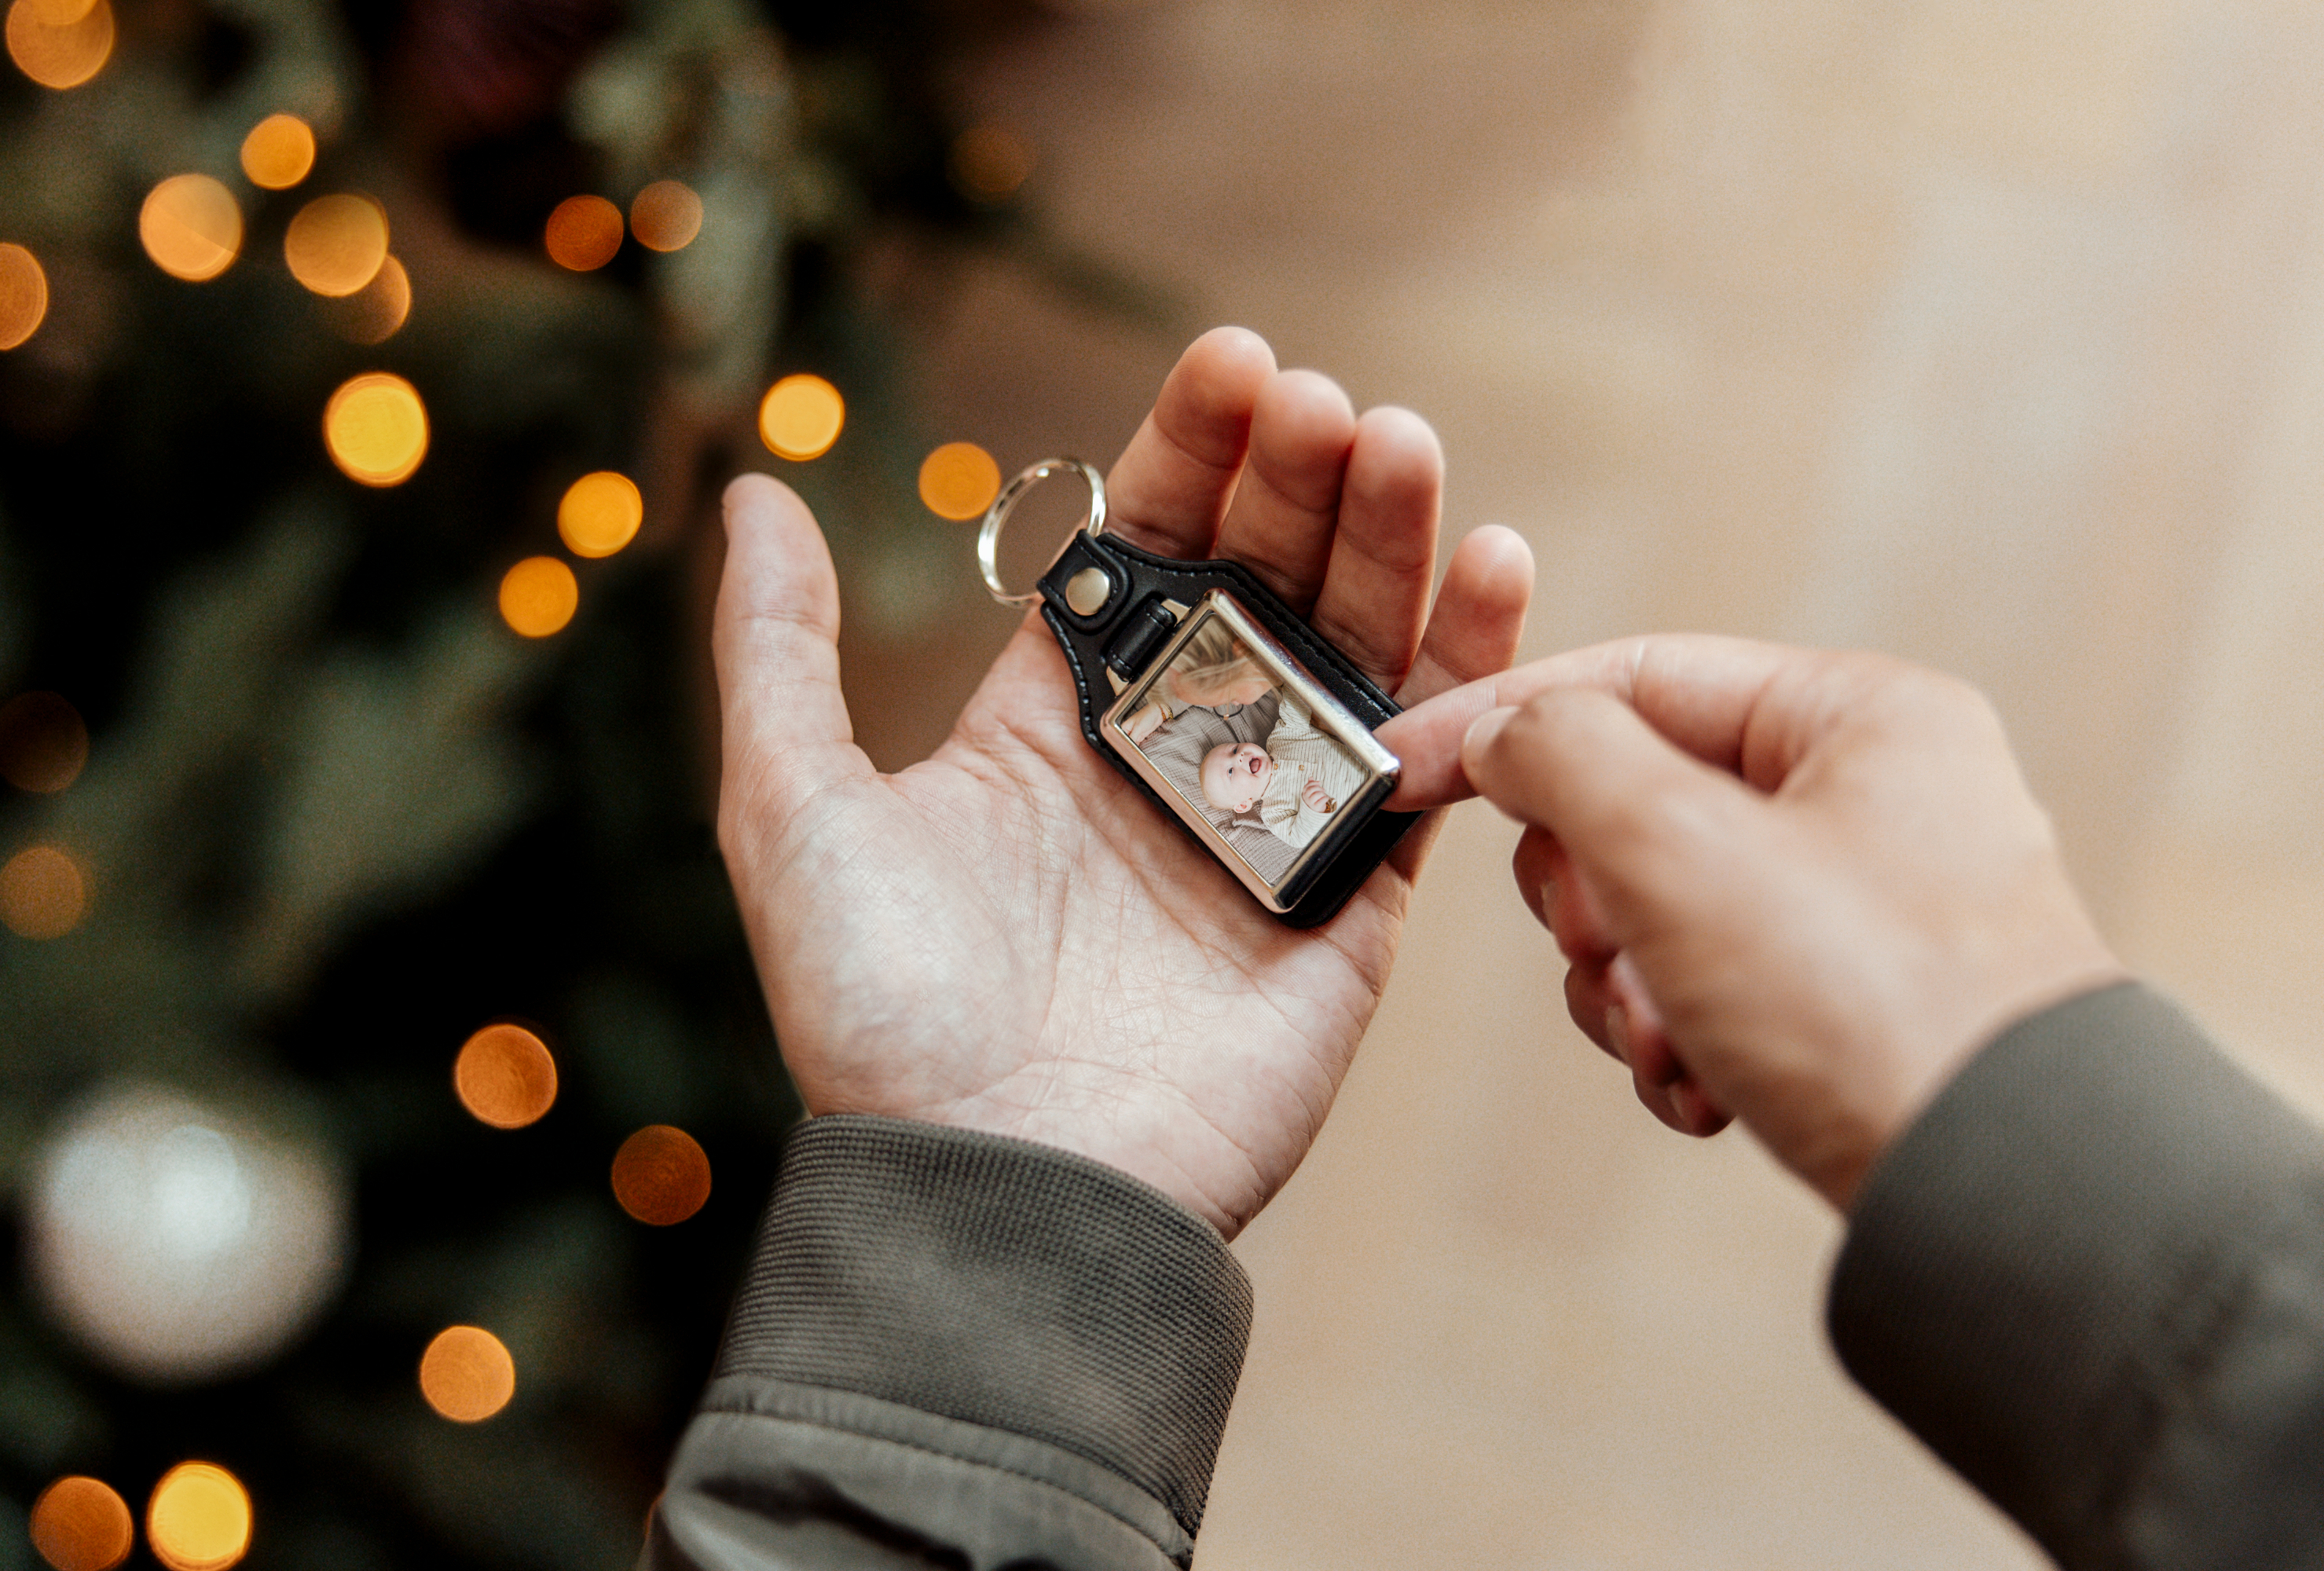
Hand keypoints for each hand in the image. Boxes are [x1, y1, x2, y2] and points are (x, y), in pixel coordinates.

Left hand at [716, 328, 1533, 1235]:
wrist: (993, 1193)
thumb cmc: (882, 1015)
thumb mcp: (793, 808)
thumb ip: (779, 649)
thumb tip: (753, 492)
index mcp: (1053, 725)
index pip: (1142, 549)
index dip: (1189, 450)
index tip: (1233, 361)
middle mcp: (1170, 759)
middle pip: (1261, 580)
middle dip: (1298, 480)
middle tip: (1327, 403)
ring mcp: (1267, 827)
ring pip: (1352, 650)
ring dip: (1387, 542)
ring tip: (1399, 446)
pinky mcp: (1350, 906)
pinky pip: (1425, 769)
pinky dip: (1469, 668)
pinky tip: (1493, 563)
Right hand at [1303, 780, 1333, 812]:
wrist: (1315, 810)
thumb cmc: (1314, 798)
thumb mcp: (1311, 791)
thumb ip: (1311, 784)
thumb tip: (1311, 777)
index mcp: (1304, 793)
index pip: (1307, 786)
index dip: (1314, 783)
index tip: (1319, 782)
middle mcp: (1306, 798)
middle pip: (1311, 789)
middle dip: (1318, 788)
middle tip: (1323, 790)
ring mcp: (1310, 803)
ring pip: (1316, 795)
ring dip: (1322, 793)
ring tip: (1324, 795)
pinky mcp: (1316, 807)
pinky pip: (1321, 801)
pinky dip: (1325, 798)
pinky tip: (1326, 798)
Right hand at [1378, 637, 2125, 1209]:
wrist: (2001, 1204)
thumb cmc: (1870, 1005)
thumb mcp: (1678, 846)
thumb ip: (1562, 756)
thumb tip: (1504, 733)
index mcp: (1859, 715)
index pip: (1635, 675)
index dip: (1503, 720)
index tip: (1401, 774)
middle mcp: (1875, 798)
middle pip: (1638, 801)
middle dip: (1592, 897)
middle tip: (1606, 944)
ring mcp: (1868, 909)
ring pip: (1661, 911)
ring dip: (1627, 988)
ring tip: (1669, 1040)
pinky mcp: (1856, 1010)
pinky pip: (1710, 996)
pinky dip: (1679, 1044)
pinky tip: (1704, 1089)